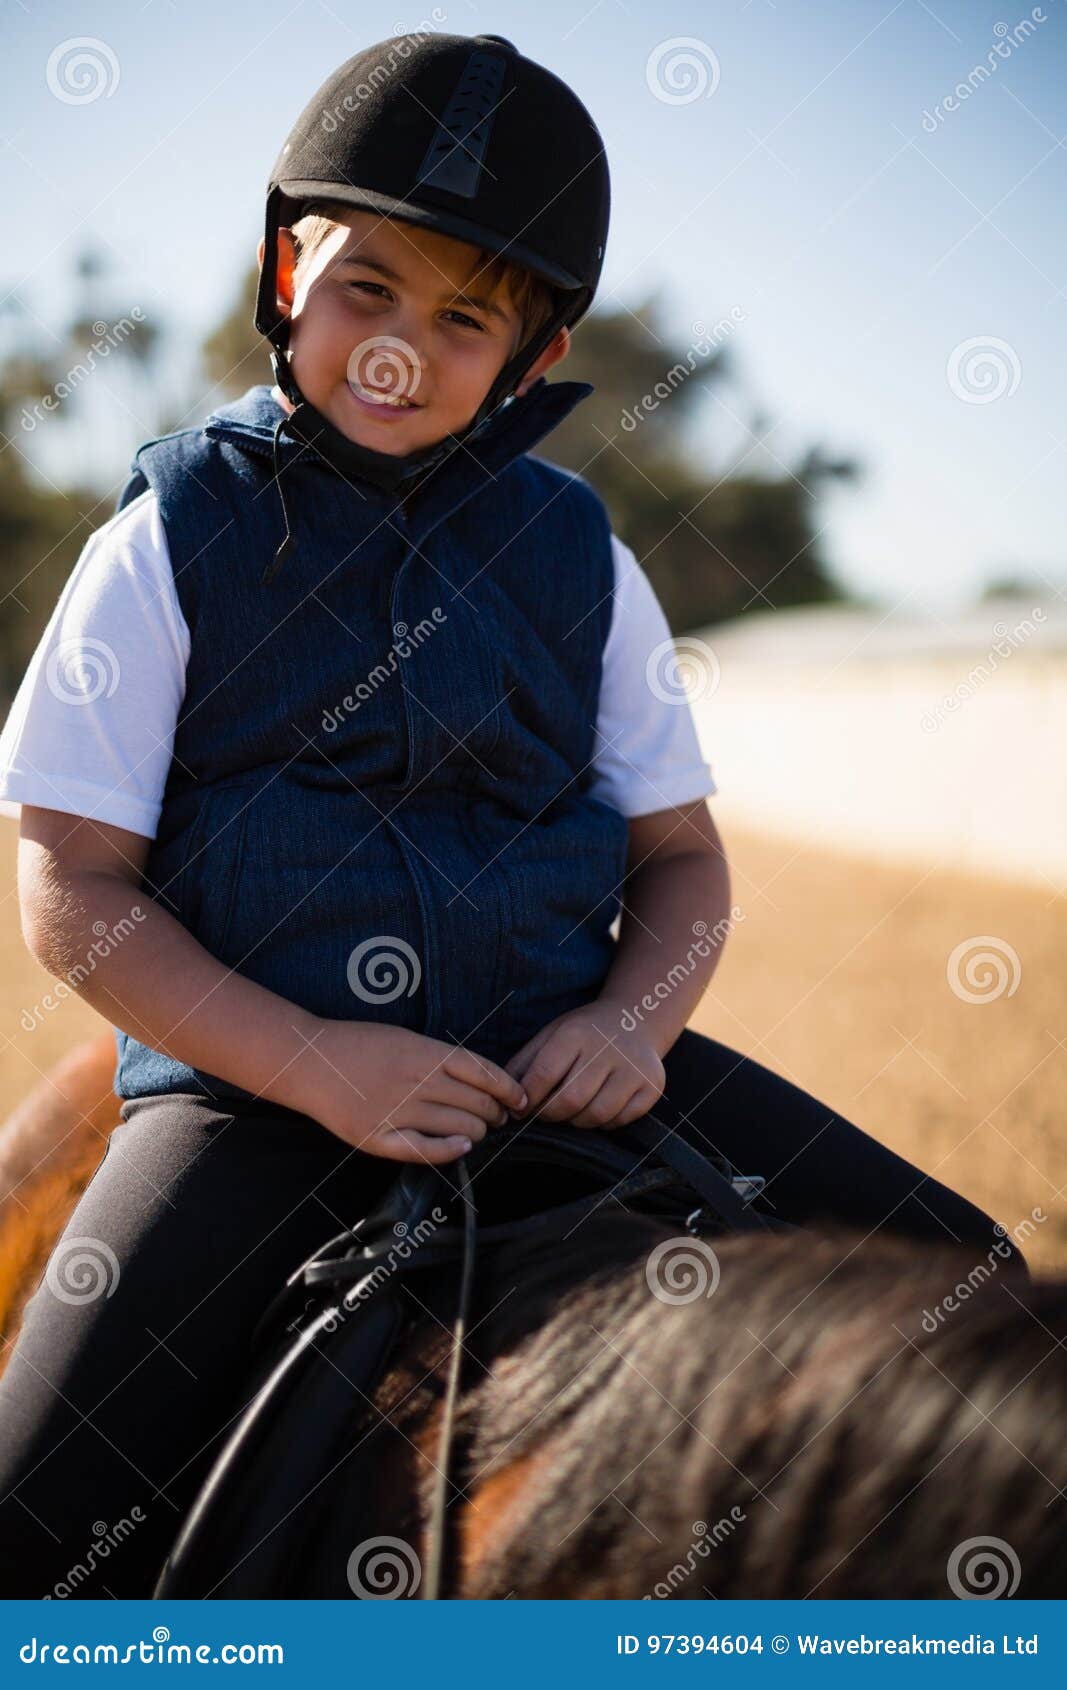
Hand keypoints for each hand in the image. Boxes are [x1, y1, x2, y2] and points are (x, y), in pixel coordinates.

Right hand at [291, 1020, 527, 1163]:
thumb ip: (441, 1058)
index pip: (484, 1072)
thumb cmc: (359, 1045)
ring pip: (459, 1129)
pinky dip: (450, 1151)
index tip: (520, 1099)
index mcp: (424, 1053)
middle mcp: (415, 1081)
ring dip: (477, 1132)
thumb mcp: (405, 1038)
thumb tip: (481, 1080)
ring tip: (477, 1131)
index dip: (509, 1089)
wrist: (308, 1061)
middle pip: (477, 1104)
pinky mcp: (377, 1137)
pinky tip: (461, 1147)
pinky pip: (424, 1151)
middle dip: (496, 1114)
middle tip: (499, 1118)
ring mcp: (396, 1111)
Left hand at [504, 1001, 664, 1129]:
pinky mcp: (652, 1085)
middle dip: (550, 1114)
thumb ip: (525, 1063)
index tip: (521, 1107)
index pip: (545, 1074)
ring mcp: (634, 1068)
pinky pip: (621, 1120)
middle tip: (545, 1113)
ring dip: (577, 1121)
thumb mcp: (552, 1034)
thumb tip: (505, 1098)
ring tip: (571, 1111)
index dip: (529, 1097)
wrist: (636, 1019)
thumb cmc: (585, 1032)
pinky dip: (604, 1122)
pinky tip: (597, 1108)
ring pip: (597, 1115)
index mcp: (576, 1033)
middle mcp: (608, 1048)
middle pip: (571, 1100)